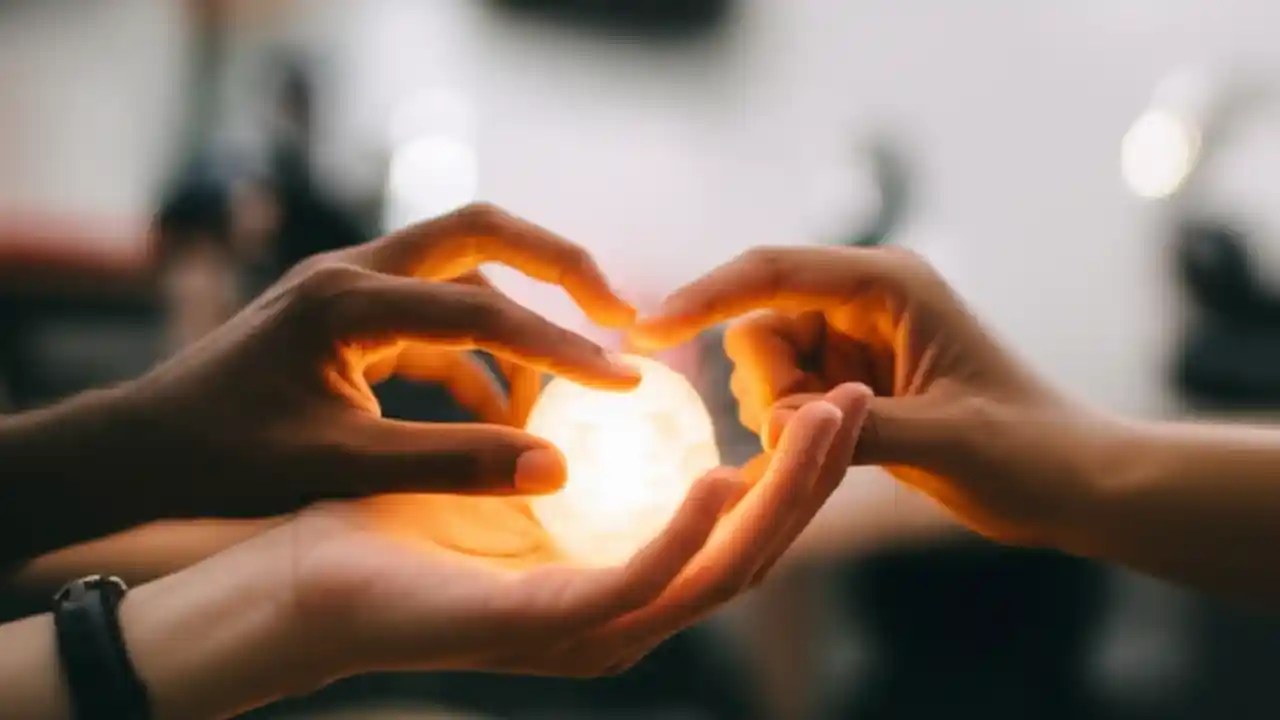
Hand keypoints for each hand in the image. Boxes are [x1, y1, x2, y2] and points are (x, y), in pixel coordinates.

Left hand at [1, 203, 640, 563]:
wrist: (143, 450)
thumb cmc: (225, 459)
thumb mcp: (339, 468)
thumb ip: (449, 464)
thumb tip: (554, 468)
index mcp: (347, 299)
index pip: (479, 308)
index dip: (560, 343)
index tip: (622, 378)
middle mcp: (354, 273)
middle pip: (480, 234)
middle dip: (558, 265)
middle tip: (621, 311)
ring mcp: (353, 289)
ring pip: (464, 275)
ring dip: (522, 317)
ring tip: (578, 373)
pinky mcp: (353, 318)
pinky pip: (436, 322)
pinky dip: (480, 359)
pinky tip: (508, 411)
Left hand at [117, 390, 868, 717]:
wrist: (300, 585)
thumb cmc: (394, 528)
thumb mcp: (506, 468)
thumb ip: (566, 442)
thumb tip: (613, 381)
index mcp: (617, 578)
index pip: (731, 530)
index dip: (791, 472)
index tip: (830, 400)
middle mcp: (619, 614)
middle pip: (747, 551)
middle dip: (812, 480)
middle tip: (862, 404)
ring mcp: (589, 633)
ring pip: (716, 571)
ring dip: (778, 500)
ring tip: (825, 426)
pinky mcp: (546, 632)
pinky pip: (636, 583)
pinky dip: (687, 533)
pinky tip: (722, 477)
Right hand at [633, 246, 1121, 546]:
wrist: (1073, 483)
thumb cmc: (1029, 450)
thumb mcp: (944, 437)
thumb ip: (851, 427)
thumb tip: (773, 426)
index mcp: (888, 285)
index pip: (771, 272)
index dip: (702, 295)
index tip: (645, 330)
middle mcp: (863, 303)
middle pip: (758, 328)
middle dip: (773, 389)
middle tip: (833, 436)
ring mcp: (853, 345)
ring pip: (766, 371)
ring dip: (786, 419)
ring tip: (858, 452)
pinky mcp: (851, 385)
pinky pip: (786, 402)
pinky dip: (795, 435)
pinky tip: (838, 462)